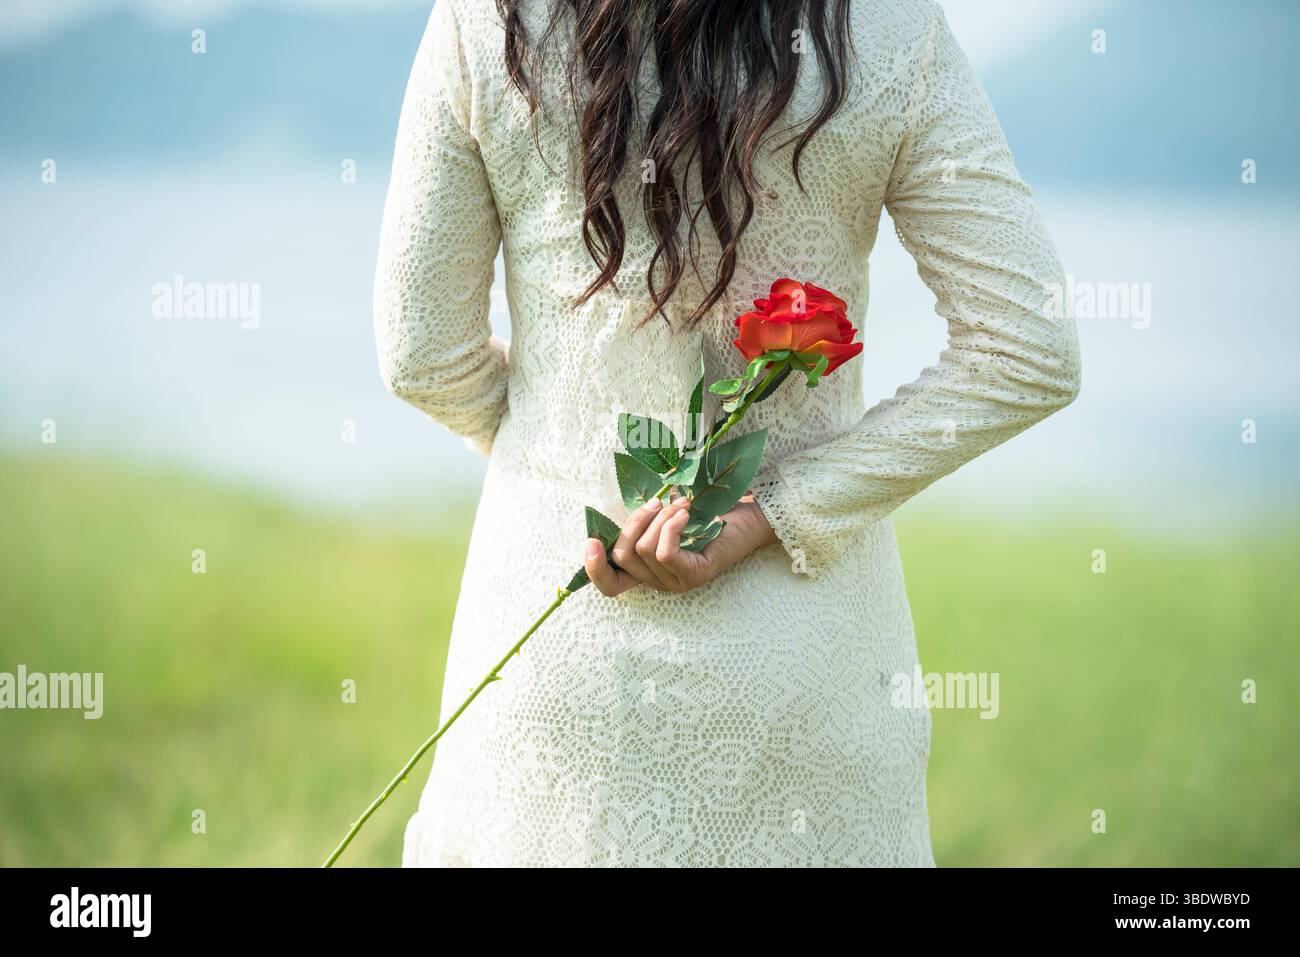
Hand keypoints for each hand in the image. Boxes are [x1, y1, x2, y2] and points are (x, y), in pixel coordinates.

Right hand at [583, 492, 778, 596]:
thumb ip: (643, 521)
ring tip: (680, 504)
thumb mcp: (665, 517)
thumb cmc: (708, 513)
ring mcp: (677, 582)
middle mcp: (660, 582)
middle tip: (656, 501)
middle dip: (634, 521)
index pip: (611, 585)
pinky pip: (665, 553)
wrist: (751, 518)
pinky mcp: (695, 575)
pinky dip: (670, 527)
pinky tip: (685, 513)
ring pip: (644, 551)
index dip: (594, 568)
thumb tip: (618, 511)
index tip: (592, 540)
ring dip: (658, 519)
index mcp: (648, 569)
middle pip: (623, 556)